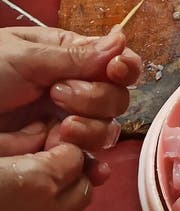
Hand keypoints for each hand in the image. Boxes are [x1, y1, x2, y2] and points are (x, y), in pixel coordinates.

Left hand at [0, 27, 141, 154]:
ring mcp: (62, 123)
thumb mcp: (24, 57)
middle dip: (94, 98)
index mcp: (67, 57)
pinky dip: (94, 167)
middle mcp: (72, 89)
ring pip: (105, 130)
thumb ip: (74, 55)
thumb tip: (121, 40)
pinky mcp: (50, 155)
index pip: (114, 61)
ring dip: (89, 130)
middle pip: (116, 98)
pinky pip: (85, 163)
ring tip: (57, 130)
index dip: (124, 67)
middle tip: (57, 96)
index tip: (115, 70)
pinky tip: (94, 170)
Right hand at [0, 143, 91, 210]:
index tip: (48, 139)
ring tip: (27, 183)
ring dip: (56, 197)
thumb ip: (17, 141)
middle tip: (46, 161)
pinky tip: (11, 206)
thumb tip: (40, 130)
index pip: (77, 157)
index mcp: (39, 182)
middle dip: (71, 173)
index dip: (64, 145)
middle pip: (82, 189)